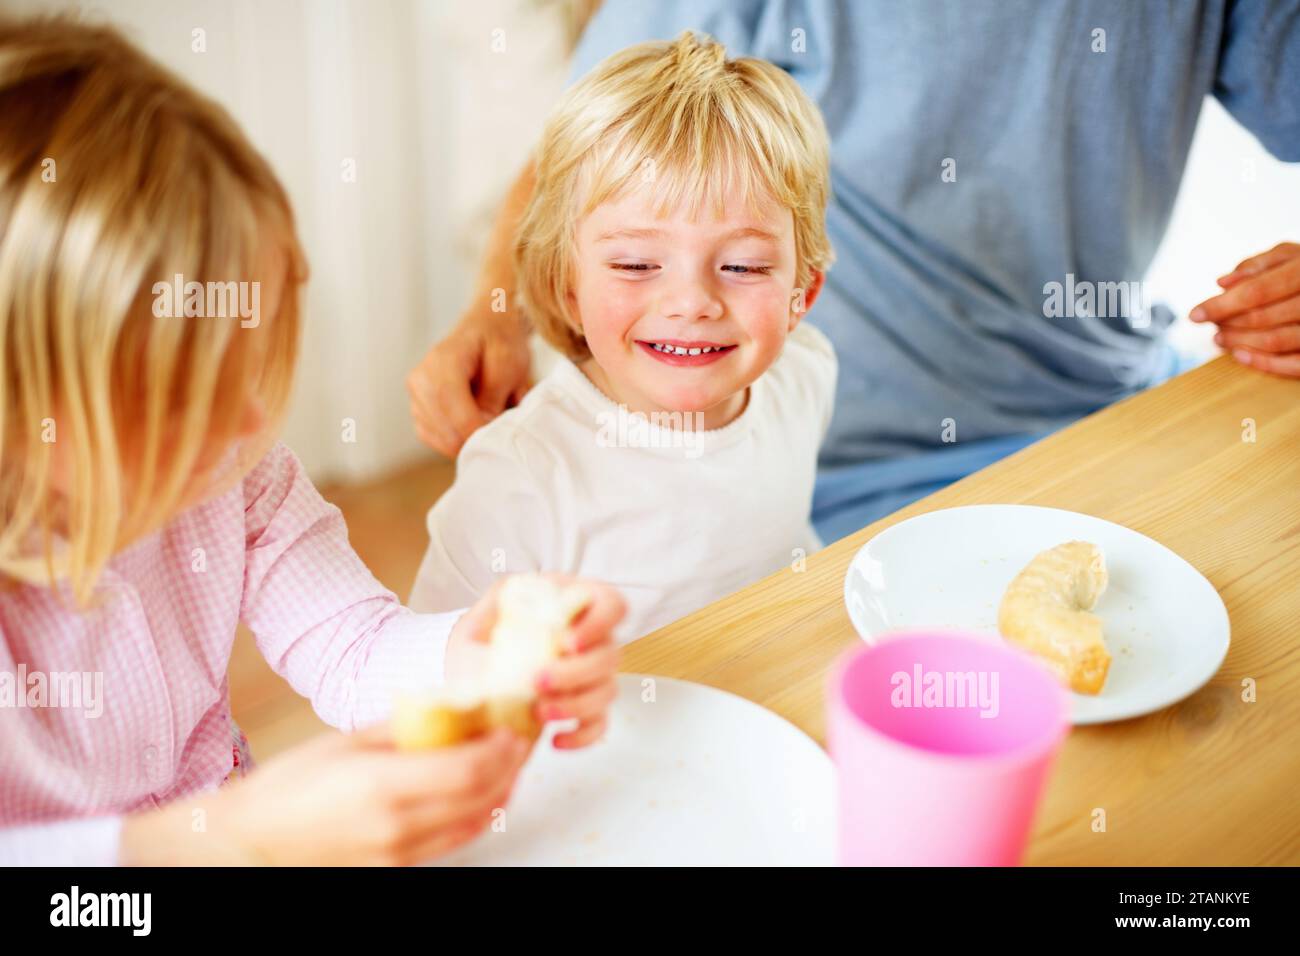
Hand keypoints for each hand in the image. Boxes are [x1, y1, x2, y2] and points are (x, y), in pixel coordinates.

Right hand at [119, 724, 528, 865]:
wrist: (248, 841)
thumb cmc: (289, 785)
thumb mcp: (346, 741)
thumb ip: (402, 728)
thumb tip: (448, 709)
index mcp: (385, 785)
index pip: (471, 768)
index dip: (503, 747)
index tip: (513, 725)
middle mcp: (399, 825)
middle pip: (483, 795)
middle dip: (512, 765)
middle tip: (522, 737)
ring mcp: (400, 853)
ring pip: (475, 822)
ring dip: (501, 790)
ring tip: (507, 760)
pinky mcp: (397, 867)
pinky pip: (454, 841)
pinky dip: (477, 814)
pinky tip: (480, 791)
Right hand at [406, 308, 531, 455]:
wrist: (485, 332)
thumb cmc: (498, 345)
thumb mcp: (508, 362)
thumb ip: (494, 393)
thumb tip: (482, 424)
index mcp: (443, 358)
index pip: (449, 398)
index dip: (470, 425)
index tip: (493, 438)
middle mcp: (421, 377)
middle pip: (439, 421)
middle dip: (469, 438)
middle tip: (496, 438)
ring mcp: (416, 395)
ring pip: (435, 435)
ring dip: (462, 441)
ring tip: (486, 428)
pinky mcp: (418, 411)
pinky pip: (431, 438)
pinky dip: (452, 442)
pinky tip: (471, 432)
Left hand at [446, 575, 625, 749]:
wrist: (472, 686)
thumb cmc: (480, 646)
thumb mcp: (483, 615)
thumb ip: (497, 602)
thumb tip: (510, 596)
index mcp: (572, 608)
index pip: (611, 604)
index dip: (601, 622)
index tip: (568, 642)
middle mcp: (590, 640)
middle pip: (610, 654)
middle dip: (576, 673)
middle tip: (537, 682)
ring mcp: (591, 676)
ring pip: (608, 691)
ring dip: (577, 705)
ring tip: (538, 712)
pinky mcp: (584, 709)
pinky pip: (600, 723)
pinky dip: (583, 735)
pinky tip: (555, 739)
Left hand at [1191, 241, 1299, 377]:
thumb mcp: (1291, 255)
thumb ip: (1258, 265)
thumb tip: (1222, 283)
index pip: (1256, 291)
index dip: (1221, 305)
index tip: (1195, 315)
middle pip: (1262, 317)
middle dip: (1229, 323)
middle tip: (1211, 324)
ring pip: (1276, 340)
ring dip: (1240, 342)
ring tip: (1220, 338)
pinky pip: (1295, 364)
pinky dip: (1264, 363)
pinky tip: (1240, 355)